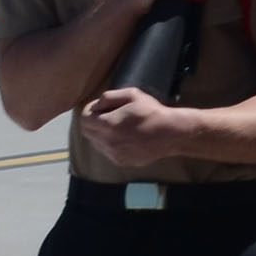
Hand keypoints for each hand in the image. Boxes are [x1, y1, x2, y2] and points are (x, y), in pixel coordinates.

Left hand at [77, 87, 209, 171]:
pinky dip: (109, 143)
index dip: (89, 111)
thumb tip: (95, 106)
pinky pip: (107, 152)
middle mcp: (108, 143)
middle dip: (92, 122)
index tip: (99, 107)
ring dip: (100, 133)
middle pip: (87, 132)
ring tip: (116, 125)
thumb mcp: (131, 94)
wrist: (171, 133)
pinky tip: (123, 136)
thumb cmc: (152, 112)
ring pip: (96, 143)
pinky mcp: (122, 161)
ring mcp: (115, 154)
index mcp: (109, 125)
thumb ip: (108, 97)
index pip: (84, 119)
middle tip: (105, 115)